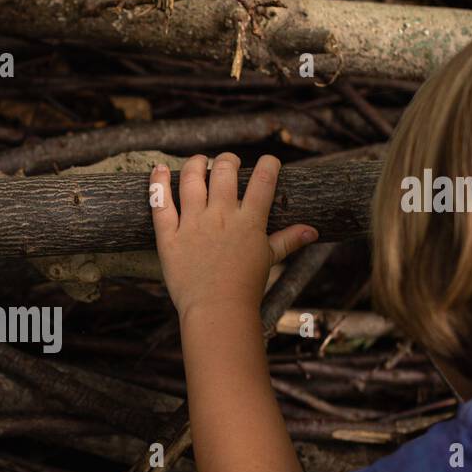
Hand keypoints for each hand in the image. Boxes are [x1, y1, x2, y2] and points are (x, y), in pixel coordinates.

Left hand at [150, 153, 317, 317]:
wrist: (217, 311)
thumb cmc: (245, 288)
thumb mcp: (269, 260)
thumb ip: (288, 240)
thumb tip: (312, 231)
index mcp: (249, 221)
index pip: (263, 180)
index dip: (269, 164)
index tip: (269, 162)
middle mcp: (221, 216)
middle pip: (224, 171)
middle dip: (228, 160)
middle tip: (228, 163)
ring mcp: (193, 224)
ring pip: (193, 179)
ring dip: (196, 163)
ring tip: (199, 161)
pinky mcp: (169, 236)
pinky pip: (160, 203)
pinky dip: (159, 182)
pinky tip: (160, 169)